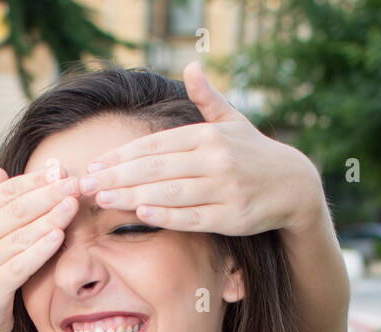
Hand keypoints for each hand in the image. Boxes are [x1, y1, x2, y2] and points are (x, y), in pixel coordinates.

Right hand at [0, 166, 80, 331]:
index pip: (8, 191)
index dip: (37, 179)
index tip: (64, 170)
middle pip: (17, 209)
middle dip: (49, 194)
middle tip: (76, 183)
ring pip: (21, 235)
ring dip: (50, 217)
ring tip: (74, 203)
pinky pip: (20, 265)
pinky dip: (40, 250)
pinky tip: (59, 236)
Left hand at [79, 61, 325, 235]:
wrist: (294, 184)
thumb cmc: (253, 153)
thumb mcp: (232, 121)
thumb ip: (207, 98)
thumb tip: (191, 67)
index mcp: (208, 135)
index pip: (156, 145)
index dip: (123, 154)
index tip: (96, 163)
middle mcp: (216, 158)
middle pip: (157, 168)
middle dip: (118, 176)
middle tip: (86, 184)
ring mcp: (225, 188)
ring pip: (171, 192)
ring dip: (134, 195)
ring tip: (103, 198)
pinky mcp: (234, 215)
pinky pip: (195, 217)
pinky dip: (168, 215)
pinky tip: (143, 214)